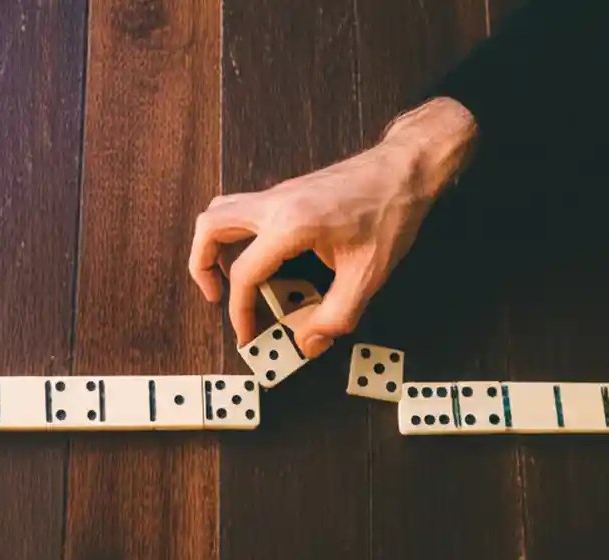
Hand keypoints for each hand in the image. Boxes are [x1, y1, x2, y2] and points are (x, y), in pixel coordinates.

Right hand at [189, 97, 477, 356]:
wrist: (407, 168)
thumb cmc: (390, 213)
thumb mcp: (368, 274)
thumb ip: (335, 316)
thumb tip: (307, 344)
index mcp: (289, 225)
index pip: (244, 274)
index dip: (240, 312)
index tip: (248, 335)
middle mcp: (274, 204)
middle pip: (210, 226)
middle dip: (201, 265)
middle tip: (216, 296)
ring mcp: (278, 194)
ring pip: (221, 211)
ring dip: (213, 244)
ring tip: (227, 276)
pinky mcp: (287, 192)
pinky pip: (244, 209)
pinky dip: (237, 234)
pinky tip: (262, 258)